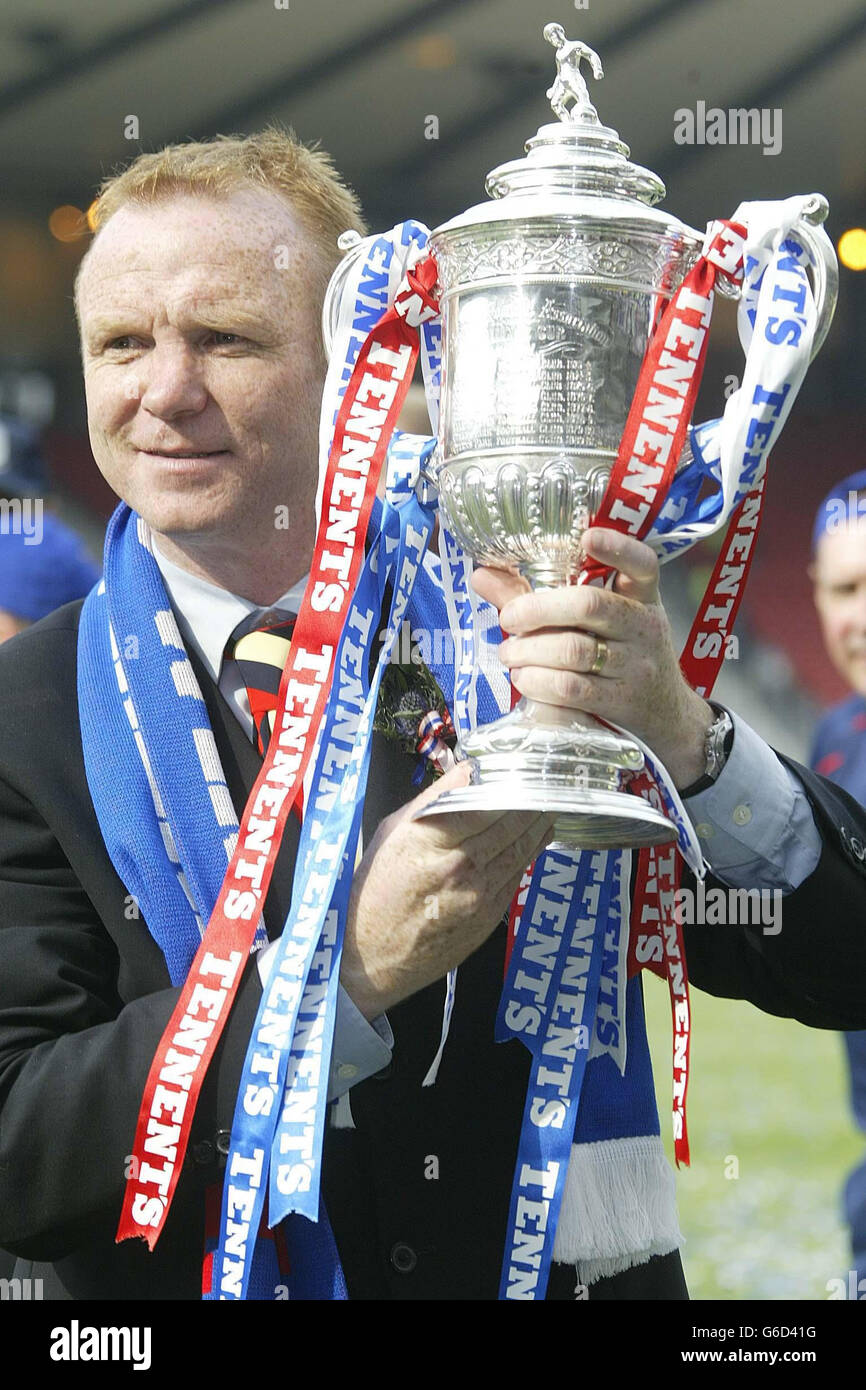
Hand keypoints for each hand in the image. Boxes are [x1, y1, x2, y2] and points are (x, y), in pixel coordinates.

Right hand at [341, 761, 554, 1017]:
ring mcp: (478, 892)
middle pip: (509, 819)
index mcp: (426, 840)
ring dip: (538, 820)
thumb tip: (465, 772)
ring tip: (546, 801)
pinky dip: (531, 849)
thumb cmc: (373, 891)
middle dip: (528, 795)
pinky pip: (518, 872)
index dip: (500, 777)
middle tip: (540, 777)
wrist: (371, 960)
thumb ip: (430, 803)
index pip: (478, 797)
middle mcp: (457, 864)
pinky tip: (536, 835)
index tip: (510, 763)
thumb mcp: (389, 834)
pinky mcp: (490, 914)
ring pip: (521, 845)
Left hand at [471, 526, 713, 788]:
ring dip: (529, 650)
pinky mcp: (622, 701)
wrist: (668, 717)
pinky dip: (538, 681)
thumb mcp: (601, 622)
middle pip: (589, 605)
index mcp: (643, 597)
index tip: (588, 536)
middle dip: (538, 609)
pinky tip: (523, 678)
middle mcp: (644, 627)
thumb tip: (481, 574)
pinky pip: (572, 688)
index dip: (618, 548)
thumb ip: (538, 596)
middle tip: (508, 617)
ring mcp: (636, 666)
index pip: (643, 564)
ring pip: (573, 650)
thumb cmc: (622, 655)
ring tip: (508, 652)